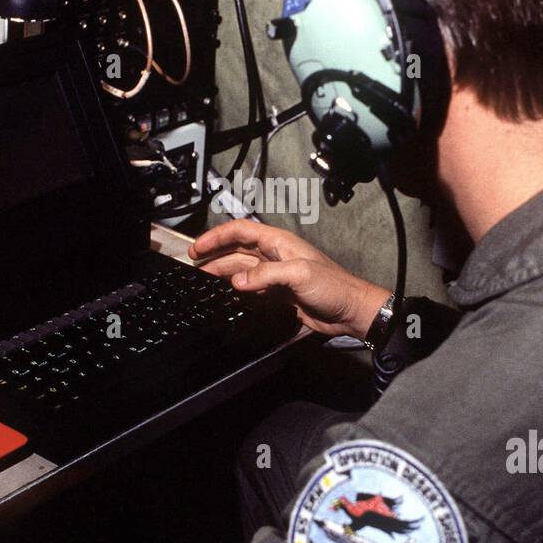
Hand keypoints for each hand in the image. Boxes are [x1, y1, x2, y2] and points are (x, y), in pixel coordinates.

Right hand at [188, 219, 389, 339]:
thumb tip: (237, 281)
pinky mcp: (277, 293)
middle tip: (193, 264)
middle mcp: (274, 256)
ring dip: (221, 272)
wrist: (349, 311)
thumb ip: (266, 274)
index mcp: (279, 243)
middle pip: (236, 249)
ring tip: (202, 280)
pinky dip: (235, 289)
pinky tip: (224, 294)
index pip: (241, 231)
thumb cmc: (333, 286)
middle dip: (214, 254)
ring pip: (240, 269)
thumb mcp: (299, 274)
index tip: (198, 247)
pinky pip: (250, 287)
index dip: (217, 236)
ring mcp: (275, 275)